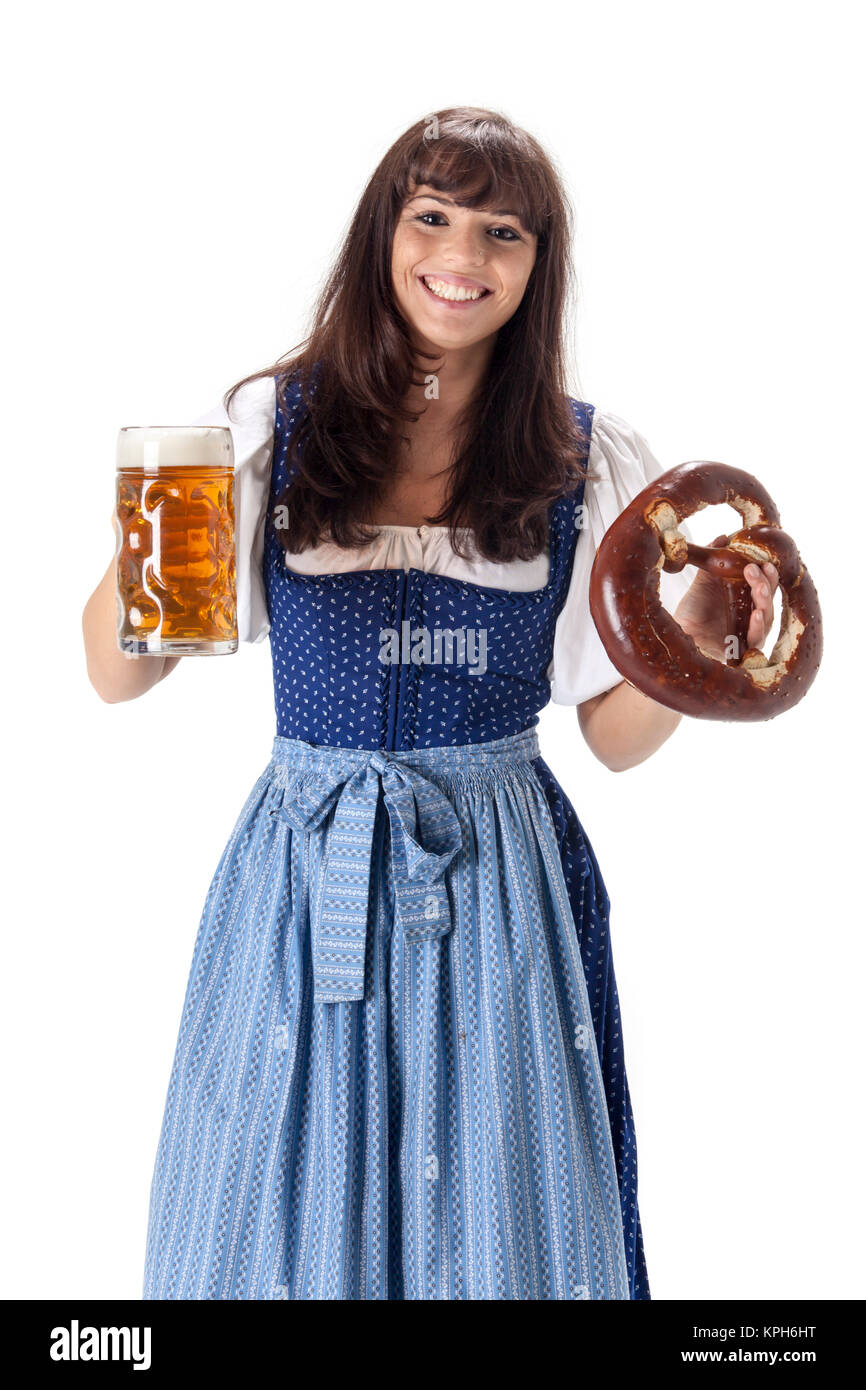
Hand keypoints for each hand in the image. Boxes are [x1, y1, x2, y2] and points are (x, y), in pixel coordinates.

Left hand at [672, 533, 777, 660]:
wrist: (677, 634)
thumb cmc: (693, 611)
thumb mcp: (704, 581)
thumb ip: (714, 560)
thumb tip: (723, 537)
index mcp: (746, 599)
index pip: (766, 585)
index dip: (768, 573)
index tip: (763, 561)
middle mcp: (752, 616)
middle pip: (768, 600)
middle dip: (765, 583)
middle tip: (754, 569)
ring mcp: (749, 633)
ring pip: (766, 618)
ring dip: (764, 601)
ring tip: (759, 588)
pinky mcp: (742, 650)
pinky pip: (756, 639)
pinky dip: (758, 627)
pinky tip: (757, 615)